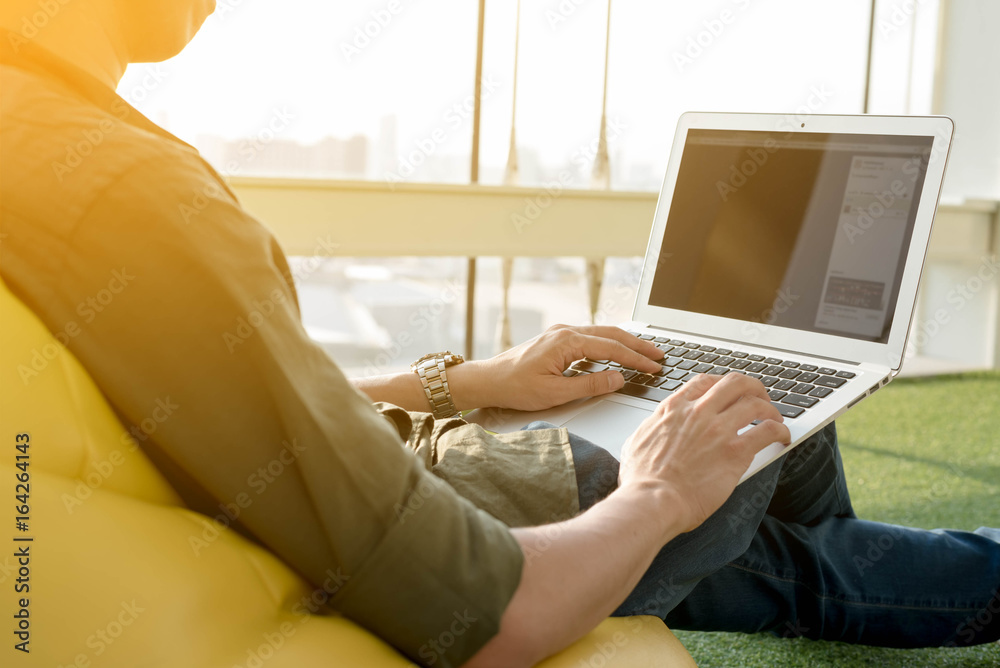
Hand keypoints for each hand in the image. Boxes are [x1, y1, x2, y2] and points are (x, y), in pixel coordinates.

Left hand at [469, 324, 664, 411]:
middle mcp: (565, 331)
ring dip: (625, 343)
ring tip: (645, 353)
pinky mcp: (556, 340)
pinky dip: (609, 343)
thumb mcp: (556, 393)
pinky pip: (590, 337)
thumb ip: (590, 386)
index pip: (611, 348)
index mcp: (567, 341)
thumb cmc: (516, 387)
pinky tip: (617, 352)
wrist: (488, 380)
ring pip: (602, 333)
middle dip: (637, 345)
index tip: (654, 367)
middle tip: (659, 355)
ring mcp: (560, 333)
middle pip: (611, 334)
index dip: (636, 359)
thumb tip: (618, 379)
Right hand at [618, 373, 790, 535]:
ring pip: (755, 404)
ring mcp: (718, 430)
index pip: (704, 382)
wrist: (653, 500)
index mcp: (674, 408)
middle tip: (759, 397)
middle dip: (752, 387)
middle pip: (735, 384)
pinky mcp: (736, 452)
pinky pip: (767, 431)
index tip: (728, 392)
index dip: (721, 384)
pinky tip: (782, 436)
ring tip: (774, 418)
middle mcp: (699, 412)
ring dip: (770, 409)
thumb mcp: (638, 440)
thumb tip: (658, 428)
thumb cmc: (641, 479)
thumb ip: (655, 427)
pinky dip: (779, 430)